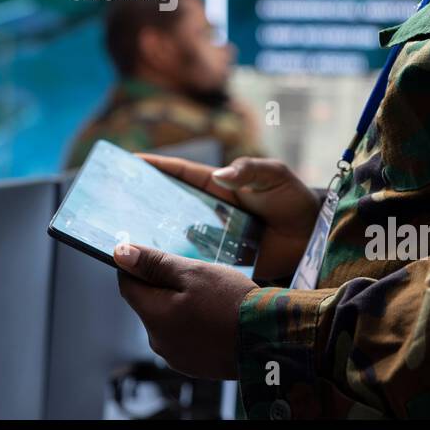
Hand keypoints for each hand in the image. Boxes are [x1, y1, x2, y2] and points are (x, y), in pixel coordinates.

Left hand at [114, 242, 256, 379]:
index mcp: (154, 316)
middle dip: (164, 288)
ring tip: (211, 300)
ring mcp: (175, 357)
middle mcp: (158, 341)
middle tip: (195, 279)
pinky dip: (192, 325)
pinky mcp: (192, 365)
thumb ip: (154, 263)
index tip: (155, 258)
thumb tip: (120, 253)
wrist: (268, 339)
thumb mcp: (192, 273)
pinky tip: (215, 318)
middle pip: (148, 304)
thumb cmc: (231, 303)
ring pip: (167, 321)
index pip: (127, 285)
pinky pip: (182, 337)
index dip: (137, 267)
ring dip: (179, 307)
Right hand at [139, 154, 321, 281]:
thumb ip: (250, 170)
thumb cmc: (294, 201)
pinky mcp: (220, 259)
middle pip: (169, 204)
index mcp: (218, 185)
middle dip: (143, 203)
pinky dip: (176, 262)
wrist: (315, 240)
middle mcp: (210, 210)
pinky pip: (193, 260)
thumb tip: (222, 175)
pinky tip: (156, 267)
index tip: (127, 163)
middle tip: (114, 205)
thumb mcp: (274, 176)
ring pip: (176, 234)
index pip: (179, 173)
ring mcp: (213, 235)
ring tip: (125, 238)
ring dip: (153, 235)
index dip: (154, 167)